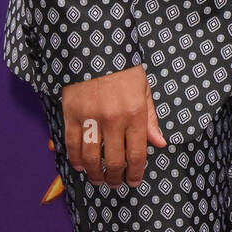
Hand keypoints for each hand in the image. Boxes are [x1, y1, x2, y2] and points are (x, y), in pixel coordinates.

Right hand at [62, 65, 165, 187]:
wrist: (94, 47)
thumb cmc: (123, 68)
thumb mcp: (144, 89)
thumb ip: (151, 119)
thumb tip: (161, 143)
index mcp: (135, 113)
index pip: (137, 154)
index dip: (136, 173)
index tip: (134, 181)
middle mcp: (113, 119)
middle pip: (113, 161)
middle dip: (115, 178)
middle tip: (116, 184)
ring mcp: (90, 118)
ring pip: (91, 158)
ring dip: (95, 174)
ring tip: (99, 180)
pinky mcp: (71, 115)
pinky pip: (71, 145)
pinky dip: (75, 160)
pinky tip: (80, 166)